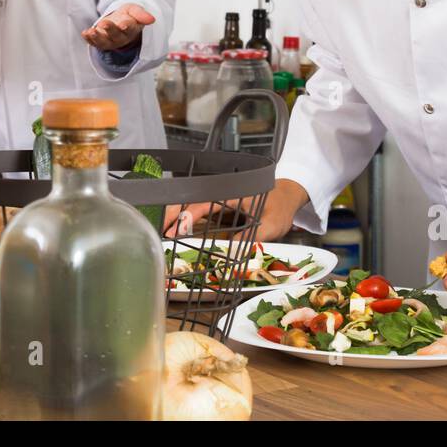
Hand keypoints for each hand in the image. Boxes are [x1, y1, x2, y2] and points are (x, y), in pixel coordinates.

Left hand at [81, 3, 154, 51]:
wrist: (120, 22)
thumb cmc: (128, 16)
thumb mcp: (135, 10)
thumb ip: (141, 14)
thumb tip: (152, 19)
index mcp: (131, 29)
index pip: (129, 28)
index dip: (126, 26)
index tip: (123, 24)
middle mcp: (121, 37)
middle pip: (115, 35)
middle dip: (110, 29)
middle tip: (104, 23)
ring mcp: (110, 41)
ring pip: (104, 42)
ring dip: (97, 37)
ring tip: (91, 31)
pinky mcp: (101, 42)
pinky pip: (95, 43)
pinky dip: (89, 39)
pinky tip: (85, 33)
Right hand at [161, 179, 308, 240]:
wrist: (288, 195)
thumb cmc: (280, 206)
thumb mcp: (271, 224)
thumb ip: (252, 236)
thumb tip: (231, 252)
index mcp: (230, 194)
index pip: (201, 204)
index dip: (185, 218)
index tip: (174, 232)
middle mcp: (221, 195)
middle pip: (189, 200)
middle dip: (172, 215)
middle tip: (158, 233)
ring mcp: (220, 200)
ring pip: (191, 205)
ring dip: (176, 217)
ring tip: (164, 234)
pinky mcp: (222, 207)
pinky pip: (199, 211)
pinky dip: (186, 220)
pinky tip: (179, 232)